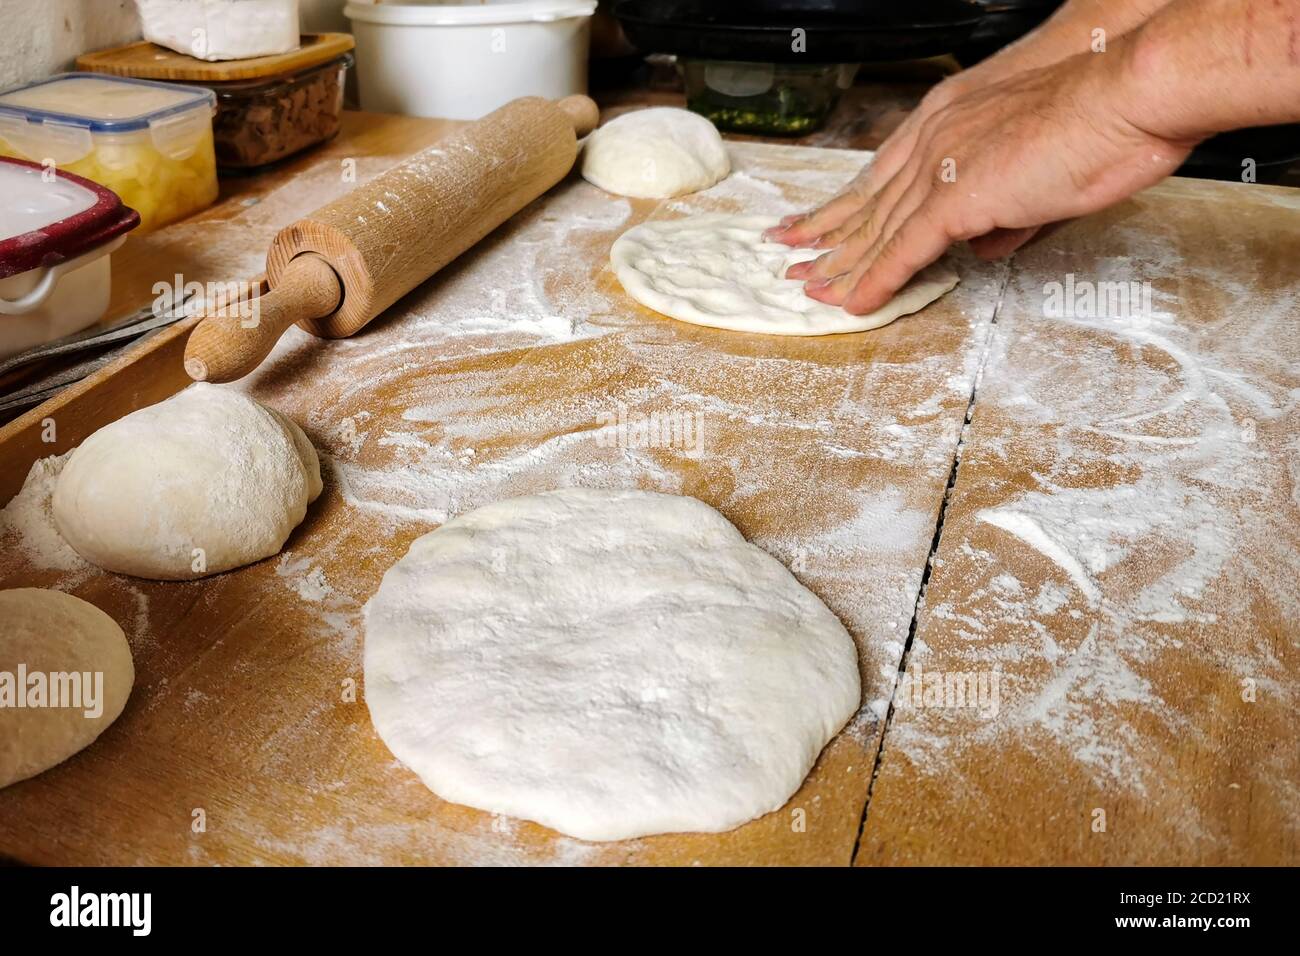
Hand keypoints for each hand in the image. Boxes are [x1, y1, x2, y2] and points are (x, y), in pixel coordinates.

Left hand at [775, 50, 1197, 314]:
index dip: (847, 203)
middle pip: (866, 199)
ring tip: (808, 290)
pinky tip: (853, 301)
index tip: (816, 221)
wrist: (1125, 95)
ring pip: (876, 229)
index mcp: (946, 118)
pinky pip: (904, 250)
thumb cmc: (1099, 120)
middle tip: (787, 256)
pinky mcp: (956, 199)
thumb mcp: (1039, 170)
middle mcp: (932, 139)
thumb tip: (987, 243)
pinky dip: (876, 280)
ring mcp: (940, 168)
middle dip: (825, 233)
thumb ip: (1005, 211)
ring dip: (840, 265)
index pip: (881, 171)